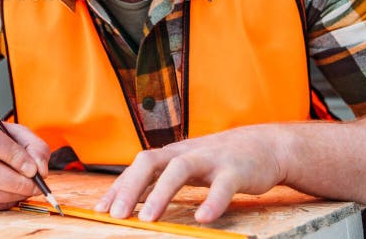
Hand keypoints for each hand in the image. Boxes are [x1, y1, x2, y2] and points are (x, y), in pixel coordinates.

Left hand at [94, 125, 286, 222]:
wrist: (264, 146)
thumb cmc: (218, 161)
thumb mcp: (185, 166)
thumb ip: (160, 180)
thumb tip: (128, 199)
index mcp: (171, 154)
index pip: (137, 167)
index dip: (118, 187)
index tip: (101, 209)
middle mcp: (186, 152)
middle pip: (150, 161)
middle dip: (130, 187)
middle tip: (116, 215)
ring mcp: (210, 159)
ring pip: (180, 169)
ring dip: (161, 194)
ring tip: (149, 219)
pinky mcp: (236, 170)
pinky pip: (222, 186)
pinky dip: (212, 202)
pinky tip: (203, 218)